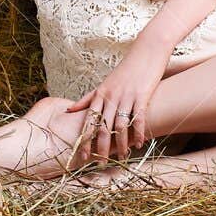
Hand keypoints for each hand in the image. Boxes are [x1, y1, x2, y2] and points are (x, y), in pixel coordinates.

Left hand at [63, 47, 167, 167]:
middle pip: (103, 127)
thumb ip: (88, 98)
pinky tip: (139, 144)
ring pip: (121, 126)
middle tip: (101, 163)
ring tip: (122, 157)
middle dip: (101, 147)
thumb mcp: (104, 83)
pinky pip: (139, 118)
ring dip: (121, 144)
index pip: (89, 121)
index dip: (85, 140)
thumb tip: (68, 110)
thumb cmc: (126, 69)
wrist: (146, 51)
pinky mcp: (142, 95)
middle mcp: (111, 96)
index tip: (82, 157)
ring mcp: (127, 96)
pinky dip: (139, 133)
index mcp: (100, 94)